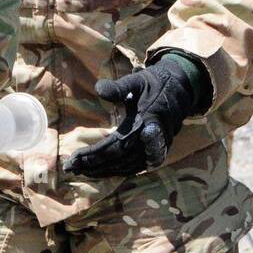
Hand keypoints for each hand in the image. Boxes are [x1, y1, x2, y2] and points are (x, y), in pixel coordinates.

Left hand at [63, 57, 198, 178]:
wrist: (181, 90)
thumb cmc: (156, 84)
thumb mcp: (137, 80)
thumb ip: (119, 86)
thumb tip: (100, 90)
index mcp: (147, 121)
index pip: (119, 143)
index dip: (99, 152)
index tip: (80, 157)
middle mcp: (152, 139)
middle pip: (120, 158)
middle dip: (94, 164)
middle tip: (70, 167)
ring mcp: (155, 148)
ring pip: (127, 166)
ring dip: (103, 171)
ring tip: (80, 171)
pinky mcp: (156, 152)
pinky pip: (135, 167)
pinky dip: (117, 171)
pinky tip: (101, 171)